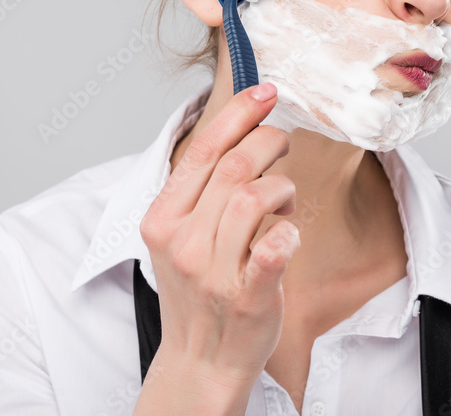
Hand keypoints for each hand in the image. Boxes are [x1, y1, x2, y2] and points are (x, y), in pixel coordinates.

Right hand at [140, 81, 298, 388]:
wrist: (200, 359)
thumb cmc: (198, 290)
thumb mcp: (179, 236)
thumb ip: (199, 191)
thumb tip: (238, 132)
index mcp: (162, 218)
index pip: (202, 149)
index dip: (238, 113)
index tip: (265, 91)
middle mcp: (182, 240)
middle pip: (233, 166)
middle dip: (269, 141)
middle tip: (283, 145)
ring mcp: (213, 270)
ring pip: (254, 197)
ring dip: (282, 187)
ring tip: (284, 200)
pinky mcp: (247, 296)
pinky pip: (273, 247)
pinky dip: (288, 230)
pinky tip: (287, 232)